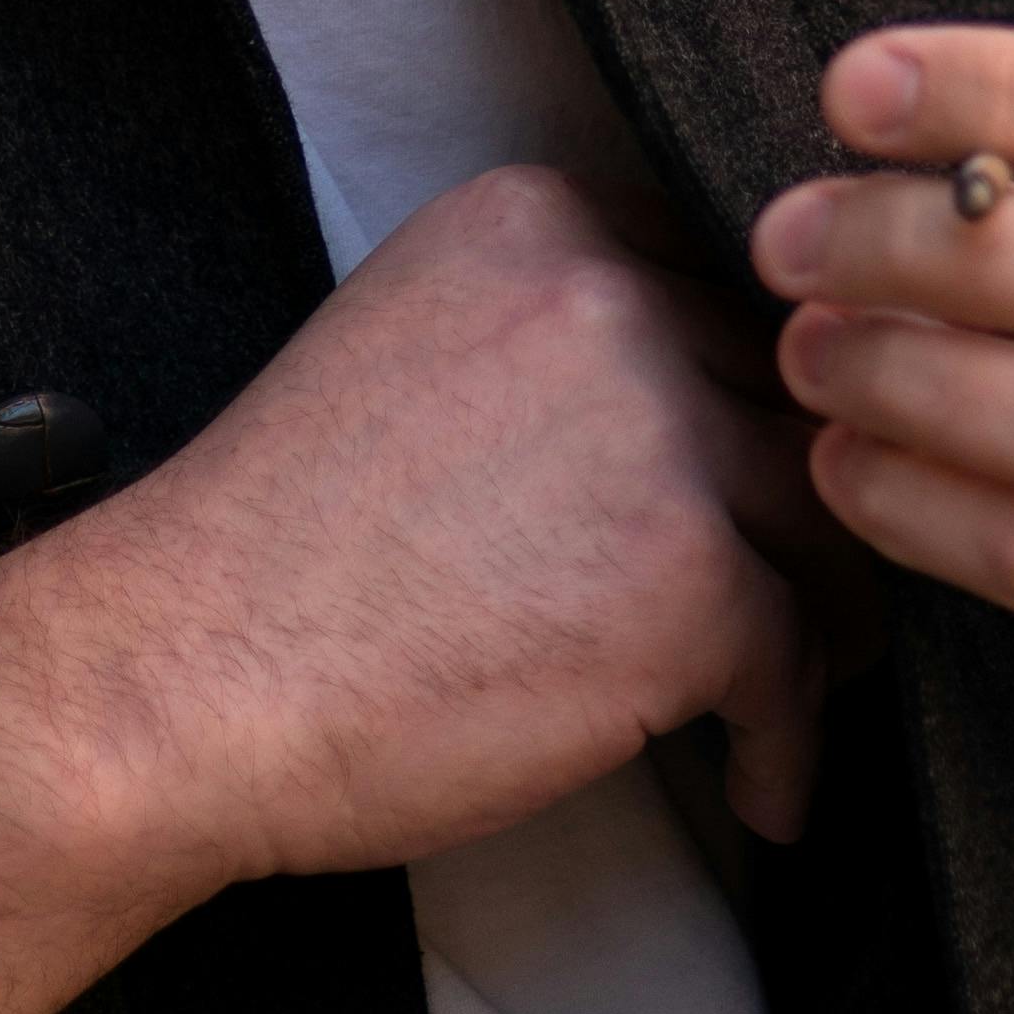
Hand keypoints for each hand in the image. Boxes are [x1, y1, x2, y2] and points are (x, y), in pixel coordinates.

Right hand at [0, 163, 846, 1013]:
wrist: (189, 670)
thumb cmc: (278, 540)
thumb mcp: (409, 342)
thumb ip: (549, 336)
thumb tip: (702, 408)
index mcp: (538, 220)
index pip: (722, 289)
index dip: (744, 398)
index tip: (744, 485)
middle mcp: (615, 298)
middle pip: (788, 400)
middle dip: (792, 511)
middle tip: (799, 605)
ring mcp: (666, 437)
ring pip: (824, 525)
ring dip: (818, 624)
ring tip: (786, 702)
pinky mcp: (695, 582)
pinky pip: (798, 664)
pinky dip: (789, 740)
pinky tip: (758, 792)